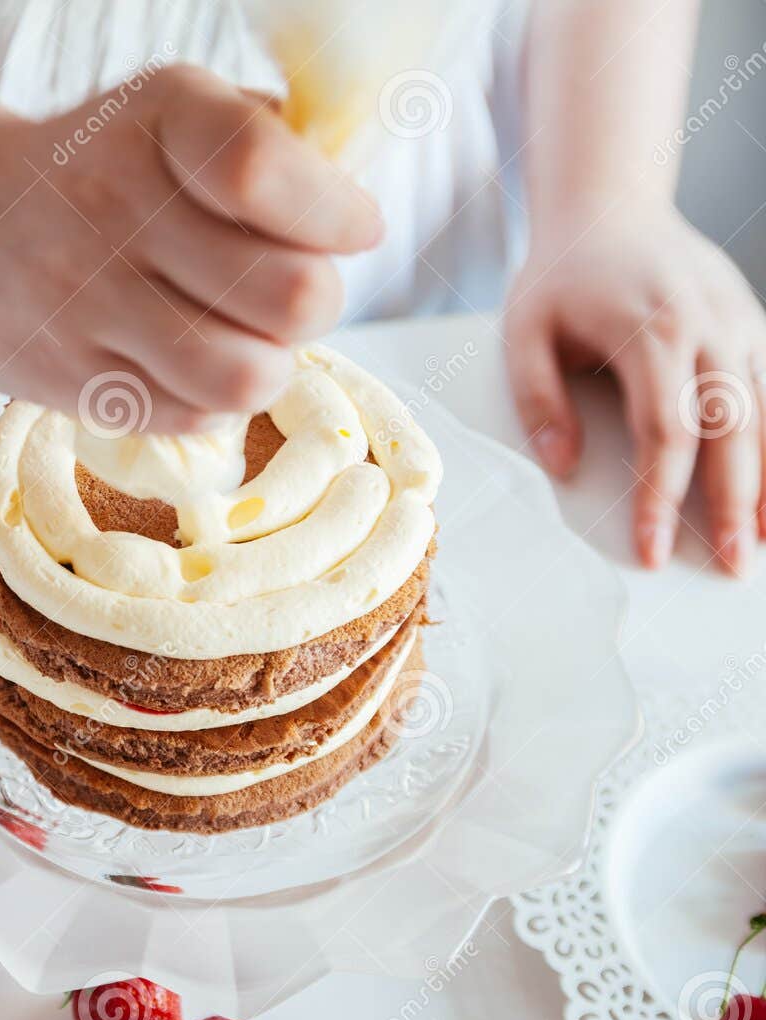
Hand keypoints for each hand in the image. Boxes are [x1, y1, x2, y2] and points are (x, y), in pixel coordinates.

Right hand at [0, 65, 382, 432]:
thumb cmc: (107, 168)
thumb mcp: (177, 114)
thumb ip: (274, 144)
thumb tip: (353, 224)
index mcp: (158, 117)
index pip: (267, 172)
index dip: (337, 215)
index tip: (351, 227)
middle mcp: (112, 204)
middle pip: (290, 294)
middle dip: (316, 301)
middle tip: (289, 291)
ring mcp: (81, 299)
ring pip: (245, 375)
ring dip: (269, 364)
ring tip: (245, 339)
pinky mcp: (64, 377)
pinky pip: (188, 417)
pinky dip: (209, 400)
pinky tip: (186, 362)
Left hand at [504, 201, 765, 574]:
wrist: (608, 206)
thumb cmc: (561, 274)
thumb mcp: (524, 333)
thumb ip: (540, 402)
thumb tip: (564, 468)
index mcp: (652, 331)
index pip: (665, 433)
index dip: (660, 498)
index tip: (653, 550)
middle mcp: (708, 327)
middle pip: (731, 431)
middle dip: (730, 505)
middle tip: (731, 568)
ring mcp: (739, 323)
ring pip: (765, 414)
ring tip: (760, 543)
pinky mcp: (751, 323)